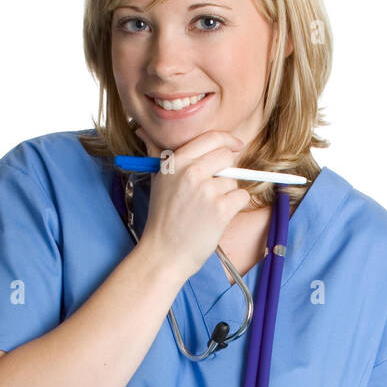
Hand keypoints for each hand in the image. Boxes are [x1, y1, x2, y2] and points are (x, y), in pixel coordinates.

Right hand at [132, 126, 251, 282]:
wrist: (163, 254)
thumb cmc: (162, 221)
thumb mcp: (158, 182)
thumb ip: (162, 156)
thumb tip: (145, 132)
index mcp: (175, 162)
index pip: (210, 138)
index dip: (227, 140)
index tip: (236, 145)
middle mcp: (190, 172)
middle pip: (226, 156)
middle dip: (227, 172)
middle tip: (216, 190)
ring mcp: (206, 190)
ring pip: (233, 181)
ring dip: (226, 195)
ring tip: (206, 211)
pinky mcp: (220, 209)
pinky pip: (241, 198)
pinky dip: (234, 208)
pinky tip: (217, 218)